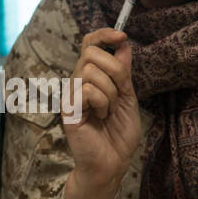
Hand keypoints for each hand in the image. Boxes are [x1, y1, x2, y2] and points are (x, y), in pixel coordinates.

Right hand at [62, 28, 141, 198]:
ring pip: (91, 70)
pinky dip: (102, 102)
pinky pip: (88, 89)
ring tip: (109, 111)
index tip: (122, 36)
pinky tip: (101, 117)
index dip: (104, 34)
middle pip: (91, 53)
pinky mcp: (68, 109)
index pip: (89, 44)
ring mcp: (71, 95)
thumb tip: (123, 44)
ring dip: (110, 92)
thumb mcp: (128, 98)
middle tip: (119, 95)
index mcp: (91, 78)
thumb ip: (124, 72)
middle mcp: (78, 83)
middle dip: (114, 71)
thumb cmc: (118, 135)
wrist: (112, 164)